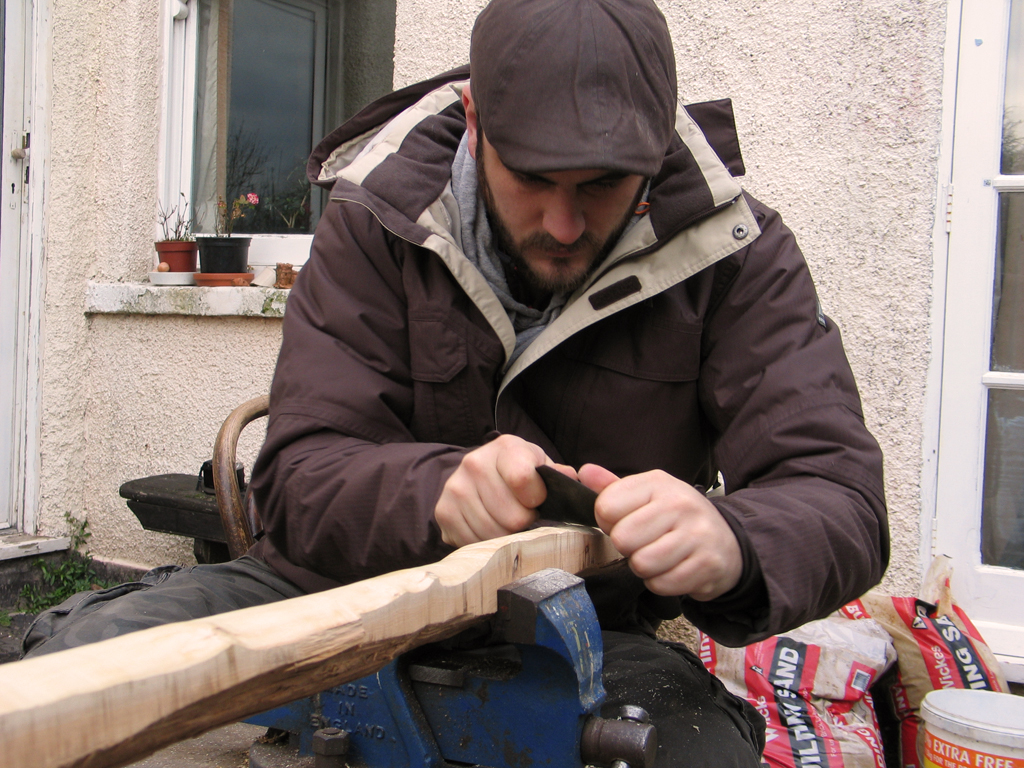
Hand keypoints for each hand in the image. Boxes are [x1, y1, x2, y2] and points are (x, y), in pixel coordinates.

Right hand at [435, 435, 575, 546]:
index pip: (523, 479)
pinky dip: (486, 544)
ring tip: (507, 521)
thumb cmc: (519, 472)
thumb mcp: (540, 466)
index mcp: (506, 447)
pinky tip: (489, 528)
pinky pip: (474, 543)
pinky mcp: (443, 512)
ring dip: (506, 536)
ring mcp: (456, 487)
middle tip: (523, 515)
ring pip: (495, 534)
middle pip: (513, 517)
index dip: (537, 499)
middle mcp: (475, 462)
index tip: (537, 500)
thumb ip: (558, 475)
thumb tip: (572, 479)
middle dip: (524, 523)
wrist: (479, 474)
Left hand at [578, 465, 741, 600]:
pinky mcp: (707, 564)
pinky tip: (673, 568)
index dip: (608, 522)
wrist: (726, 542)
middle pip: (623, 538)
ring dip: (645, 568)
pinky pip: (662, 584)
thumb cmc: (676, 518)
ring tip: (659, 556)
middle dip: (628, 548)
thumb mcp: (647, 495)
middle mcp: (679, 504)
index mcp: (658, 483)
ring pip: (642, 564)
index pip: (606, 506)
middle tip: (644, 543)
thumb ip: (612, 487)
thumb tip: (583, 472)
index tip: (625, 522)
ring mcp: (696, 534)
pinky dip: (662, 582)